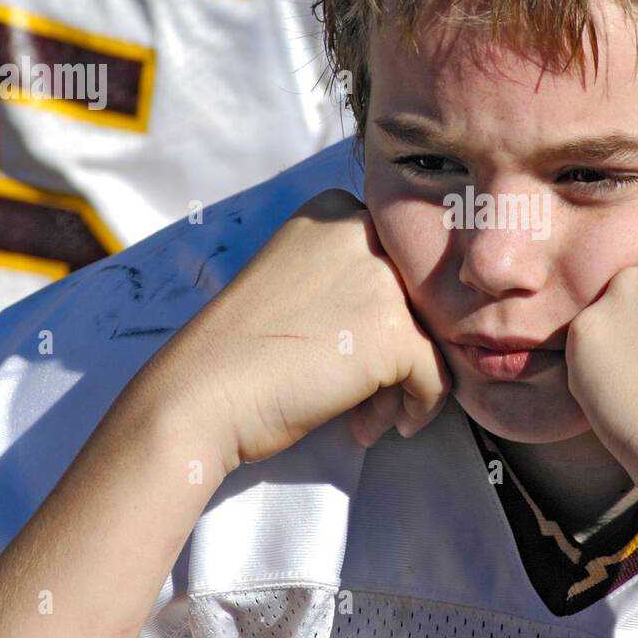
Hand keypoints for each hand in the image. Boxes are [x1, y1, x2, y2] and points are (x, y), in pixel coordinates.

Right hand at [134, 188, 452, 468]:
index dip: (385, 314)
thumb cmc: (242, 350)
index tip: (350, 352)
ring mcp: (382, 280)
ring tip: (360, 415)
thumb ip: (354, 277)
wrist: (201, 394)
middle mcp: (363, 230)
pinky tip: (367, 428)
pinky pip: (437, 377)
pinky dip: (415, 409)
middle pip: (420, 297)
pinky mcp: (395, 332)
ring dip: (402, 384)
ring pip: (432, 337)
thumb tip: (421, 315)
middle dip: (399, 352)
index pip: (399, 261)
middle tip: (361, 394)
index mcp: (335, 209)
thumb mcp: (300, 281)